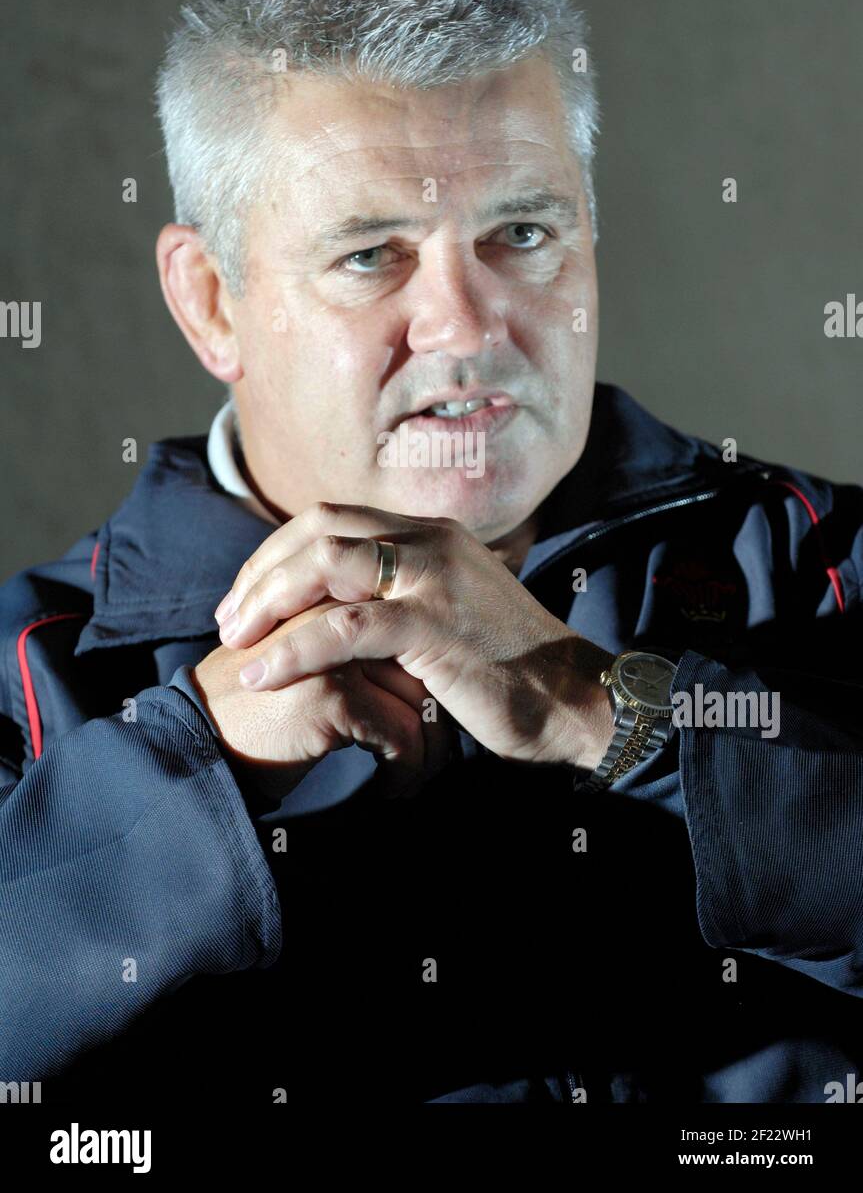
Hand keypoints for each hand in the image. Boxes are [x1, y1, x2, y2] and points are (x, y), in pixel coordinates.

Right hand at [193, 600, 455, 800]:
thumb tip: (417, 667)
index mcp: (329, 594)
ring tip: (423, 771)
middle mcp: (334, 610)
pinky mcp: (334, 695)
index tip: (438, 712)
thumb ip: (346, 642)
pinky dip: (407, 768)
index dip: (429, 669)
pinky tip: (394, 789)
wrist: (198, 744)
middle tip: (441, 745)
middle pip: (421, 656)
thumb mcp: (300, 658)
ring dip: (429, 744)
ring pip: (420, 696)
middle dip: (438, 707)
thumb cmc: (253, 709)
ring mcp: (335, 650)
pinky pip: (402, 735)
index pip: (407, 621)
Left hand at [214, 503, 615, 770]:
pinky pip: (343, 628)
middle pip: (318, 530)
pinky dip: (293, 650)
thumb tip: (331, 607)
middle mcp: (431, 540)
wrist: (575, 698)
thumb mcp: (448, 612)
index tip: (246, 597)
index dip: (276, 553)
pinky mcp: (434, 623)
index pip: (332, 519)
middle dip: (261, 573)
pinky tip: (263, 676)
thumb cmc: (507, 668)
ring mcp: (434, 577)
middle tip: (230, 620)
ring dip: (267, 602)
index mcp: (431, 532)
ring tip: (236, 642)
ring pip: (325, 566)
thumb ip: (399, 596)